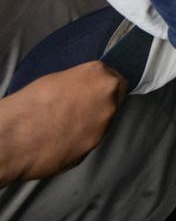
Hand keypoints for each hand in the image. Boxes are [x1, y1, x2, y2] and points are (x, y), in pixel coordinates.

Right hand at [0, 60, 126, 183]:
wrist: (16, 136)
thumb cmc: (29, 105)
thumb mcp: (57, 80)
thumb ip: (80, 84)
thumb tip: (83, 91)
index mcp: (99, 74)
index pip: (115, 78)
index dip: (103, 87)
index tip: (93, 93)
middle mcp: (108, 97)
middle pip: (115, 99)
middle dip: (102, 103)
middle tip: (80, 110)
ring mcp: (105, 122)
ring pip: (104, 121)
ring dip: (92, 123)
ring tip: (65, 127)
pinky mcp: (95, 145)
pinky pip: (91, 140)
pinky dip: (81, 140)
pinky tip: (62, 140)